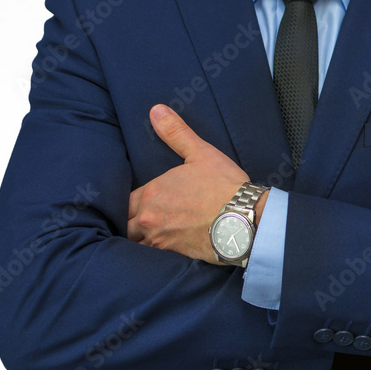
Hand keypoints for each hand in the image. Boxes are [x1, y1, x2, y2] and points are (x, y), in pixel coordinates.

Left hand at [128, 104, 256, 263]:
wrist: (245, 218)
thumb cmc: (223, 186)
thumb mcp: (200, 153)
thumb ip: (176, 133)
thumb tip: (156, 110)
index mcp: (151, 194)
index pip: (125, 202)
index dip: (131, 203)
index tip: (137, 204)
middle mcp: (149, 219)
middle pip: (126, 226)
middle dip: (130, 223)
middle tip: (139, 222)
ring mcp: (161, 240)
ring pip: (137, 244)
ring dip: (140, 241)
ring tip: (148, 238)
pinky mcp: (175, 256)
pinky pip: (154, 259)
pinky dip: (155, 255)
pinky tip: (162, 252)